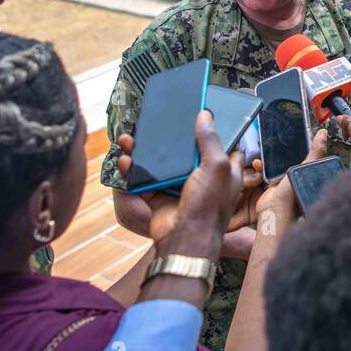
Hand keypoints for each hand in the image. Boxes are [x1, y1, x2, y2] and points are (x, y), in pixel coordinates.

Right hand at [116, 111, 242, 253]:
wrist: (183, 239)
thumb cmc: (208, 207)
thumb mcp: (216, 167)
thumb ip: (211, 140)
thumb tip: (205, 115)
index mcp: (224, 170)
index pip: (222, 143)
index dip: (214, 128)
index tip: (201, 111)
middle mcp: (203, 176)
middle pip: (186, 150)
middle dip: (171, 135)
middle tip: (157, 120)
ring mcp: (180, 185)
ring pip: (162, 161)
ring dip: (145, 149)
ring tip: (131, 137)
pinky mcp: (160, 194)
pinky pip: (145, 177)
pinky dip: (133, 168)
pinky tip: (125, 157)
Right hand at [254, 128, 329, 217]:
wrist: (274, 211)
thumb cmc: (292, 195)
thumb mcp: (306, 168)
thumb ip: (315, 152)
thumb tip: (323, 134)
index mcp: (309, 171)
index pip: (309, 151)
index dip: (305, 140)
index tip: (299, 128)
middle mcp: (298, 175)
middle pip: (293, 154)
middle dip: (285, 146)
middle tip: (279, 135)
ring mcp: (285, 179)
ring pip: (278, 161)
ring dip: (271, 156)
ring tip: (267, 148)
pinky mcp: (272, 183)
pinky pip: (266, 170)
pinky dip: (262, 166)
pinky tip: (259, 164)